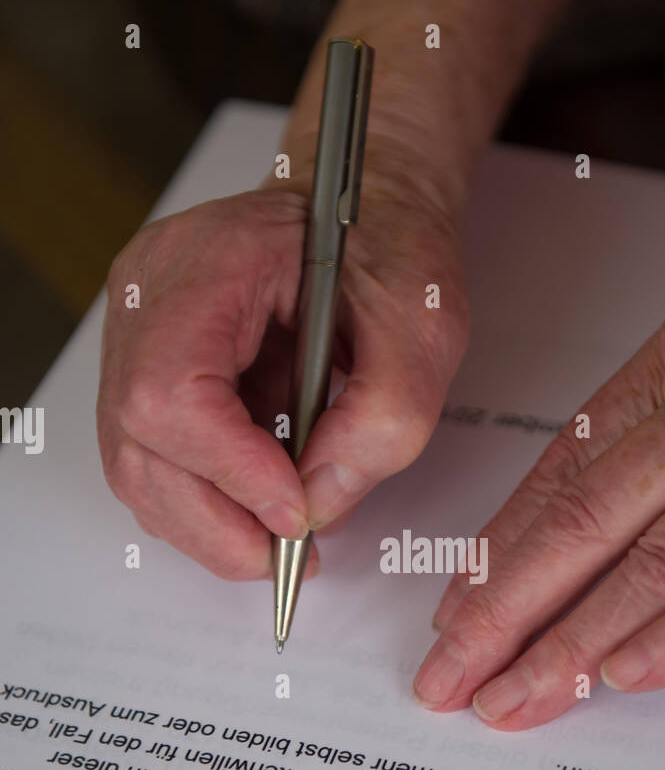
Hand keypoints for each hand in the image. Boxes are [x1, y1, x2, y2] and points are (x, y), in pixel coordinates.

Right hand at [97, 160, 468, 578]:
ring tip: (282, 538)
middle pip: (139, 442)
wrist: (365, 213)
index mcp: (209, 262)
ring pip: (137, 466)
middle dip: (217, 519)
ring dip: (210, 523)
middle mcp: (151, 296)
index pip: (171, 390)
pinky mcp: (152, 372)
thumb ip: (381, 421)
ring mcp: (140, 335)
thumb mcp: (422, 328)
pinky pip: (156, 462)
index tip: (296, 510)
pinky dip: (207, 504)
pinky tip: (262, 507)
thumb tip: (318, 505)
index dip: (230, 468)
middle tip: (288, 556)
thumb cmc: (388, 248)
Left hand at [414, 147, 664, 728]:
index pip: (567, 473)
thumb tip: (603, 481)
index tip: (455, 611)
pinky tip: (630, 671)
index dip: (502, 552)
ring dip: (579, 638)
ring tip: (516, 697)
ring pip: (663, 555)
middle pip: (589, 522)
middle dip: (507, 611)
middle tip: (450, 677)